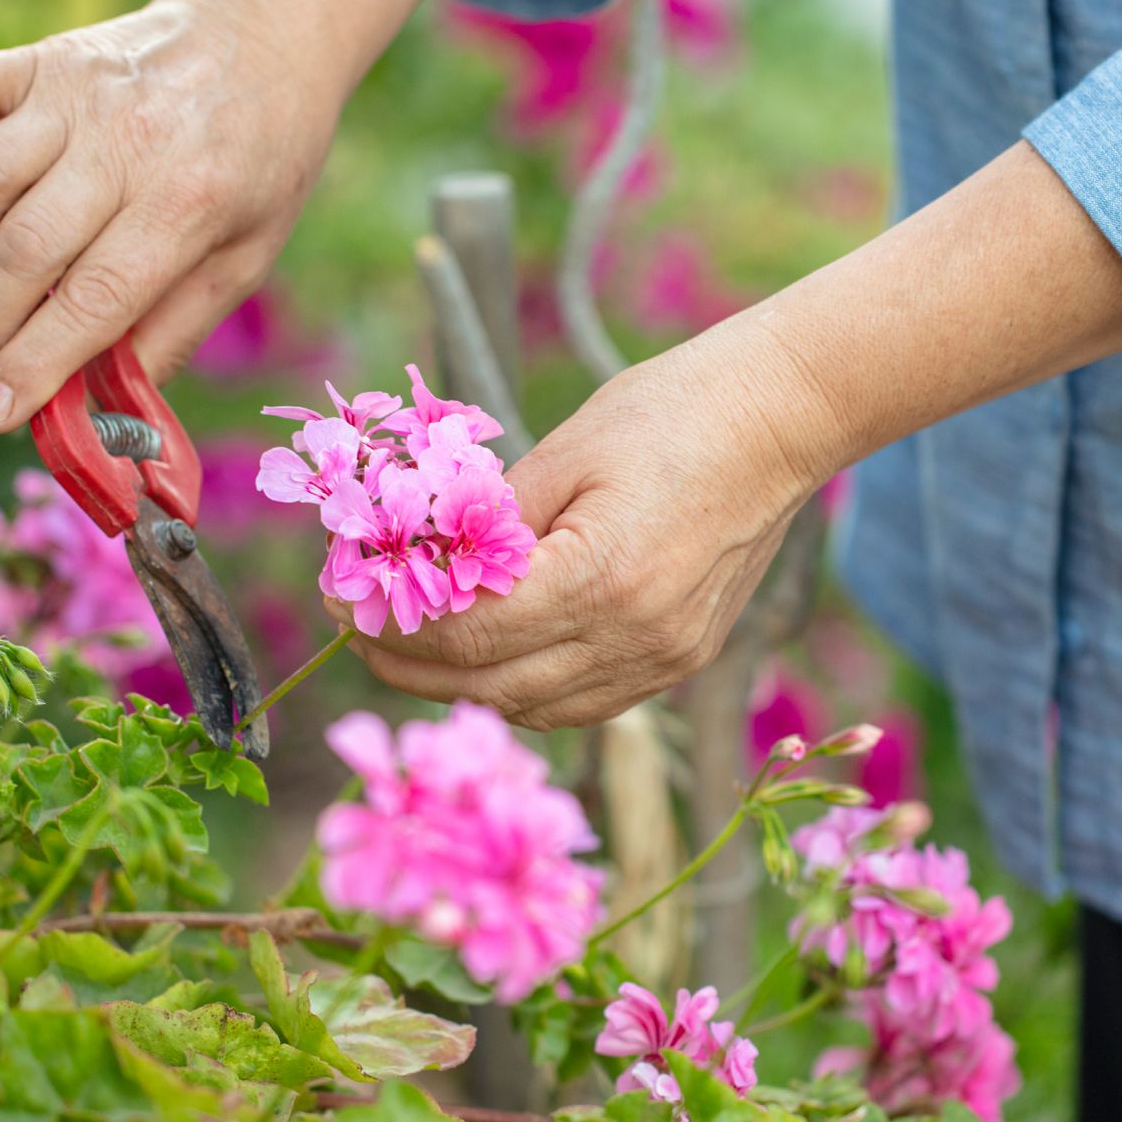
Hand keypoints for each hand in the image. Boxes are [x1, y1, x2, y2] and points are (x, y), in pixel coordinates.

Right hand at [0, 0, 340, 430]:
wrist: (264, 37)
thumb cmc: (258, 163)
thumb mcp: (245, 256)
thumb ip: (171, 330)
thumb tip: (98, 409)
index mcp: (188, 202)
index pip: (94, 298)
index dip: (34, 363)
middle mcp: (126, 143)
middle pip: (23, 249)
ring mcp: (75, 93)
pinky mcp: (38, 59)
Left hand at [337, 311, 834, 727]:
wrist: (780, 418)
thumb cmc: (671, 411)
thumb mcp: (564, 450)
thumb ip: (487, 519)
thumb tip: (414, 561)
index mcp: (602, 578)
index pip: (468, 635)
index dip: (391, 625)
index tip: (340, 599)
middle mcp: (635, 638)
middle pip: (491, 687)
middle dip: (408, 666)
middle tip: (355, 630)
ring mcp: (664, 660)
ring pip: (534, 710)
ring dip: (461, 688)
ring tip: (409, 647)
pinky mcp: (680, 661)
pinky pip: (581, 703)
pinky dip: (522, 691)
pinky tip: (485, 659)